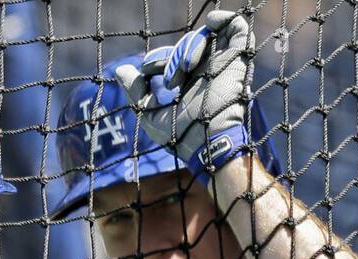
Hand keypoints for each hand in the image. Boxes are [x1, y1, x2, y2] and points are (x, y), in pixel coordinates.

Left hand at [115, 9, 254, 181]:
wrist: (204, 141)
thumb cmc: (179, 134)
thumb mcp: (149, 112)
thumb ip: (136, 90)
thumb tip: (119, 70)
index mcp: (189, 82)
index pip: (171, 58)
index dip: (157, 60)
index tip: (149, 73)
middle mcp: (206, 72)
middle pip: (187, 46)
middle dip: (173, 56)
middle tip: (171, 78)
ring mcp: (222, 65)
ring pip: (206, 37)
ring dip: (190, 45)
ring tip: (186, 65)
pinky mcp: (237, 60)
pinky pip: (238, 29)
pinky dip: (225, 19)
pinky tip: (210, 21)